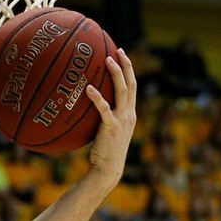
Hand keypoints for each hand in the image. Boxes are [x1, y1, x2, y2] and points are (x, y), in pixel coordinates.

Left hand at [83, 49, 138, 177]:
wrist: (108, 170)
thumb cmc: (104, 152)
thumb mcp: (107, 130)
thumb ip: (103, 116)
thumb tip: (87, 103)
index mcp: (129, 114)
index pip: (133, 87)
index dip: (129, 70)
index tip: (122, 54)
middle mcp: (129, 114)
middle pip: (131, 84)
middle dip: (126, 66)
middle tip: (118, 50)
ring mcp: (122, 121)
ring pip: (122, 92)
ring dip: (116, 74)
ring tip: (107, 59)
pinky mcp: (111, 128)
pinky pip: (104, 109)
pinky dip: (97, 98)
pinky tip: (88, 88)